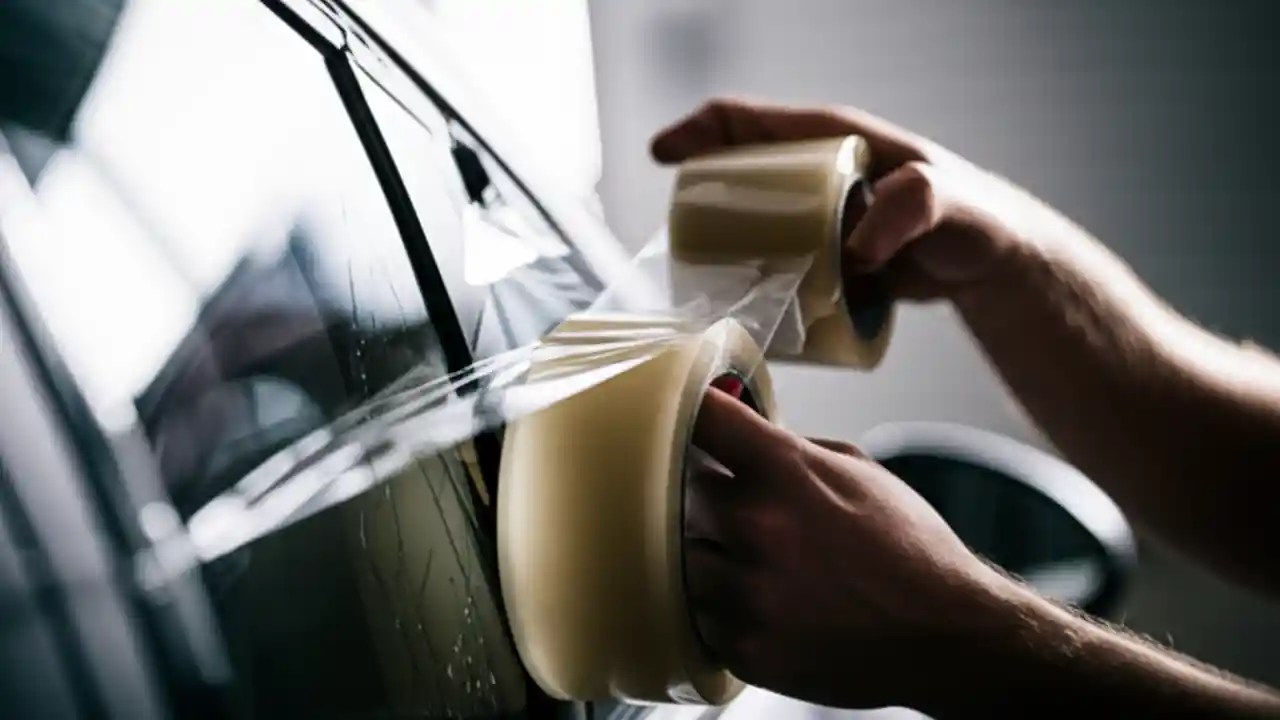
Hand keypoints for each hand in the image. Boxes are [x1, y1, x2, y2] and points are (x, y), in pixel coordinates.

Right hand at [652, 98, 1073, 302]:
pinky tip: (742, 302)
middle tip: (682, 240)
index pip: (746, 120)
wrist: (988, 260)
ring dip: (720, 243)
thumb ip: (911, 208)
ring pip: (748, 219)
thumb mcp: (946, 202)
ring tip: (703, 278)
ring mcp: (815, 211)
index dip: (696, 131)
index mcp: (830, 138)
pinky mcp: (821, 250)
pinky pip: (772, 256)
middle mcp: (815, 170)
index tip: (662, 157)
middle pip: (734, 171)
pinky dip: (751, 275)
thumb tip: (854, 249)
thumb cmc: (973, 218)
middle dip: (698, 197)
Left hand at [685, 389, 1027, 710]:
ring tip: (760, 567)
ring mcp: (745, 592)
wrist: (945, 635)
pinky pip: (698, 615)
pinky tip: (766, 605)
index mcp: (786, 471)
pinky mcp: (741, 647)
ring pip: (680, 558)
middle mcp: (757, 527)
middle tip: (745, 517)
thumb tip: (739, 431)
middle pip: (677, 494)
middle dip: (706, 501)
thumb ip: (789, 448)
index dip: (689, 417)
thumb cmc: (909, 551)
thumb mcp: (860, 472)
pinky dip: (722, 610)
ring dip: (708, 558)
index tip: (681, 420)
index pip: (702, 419)